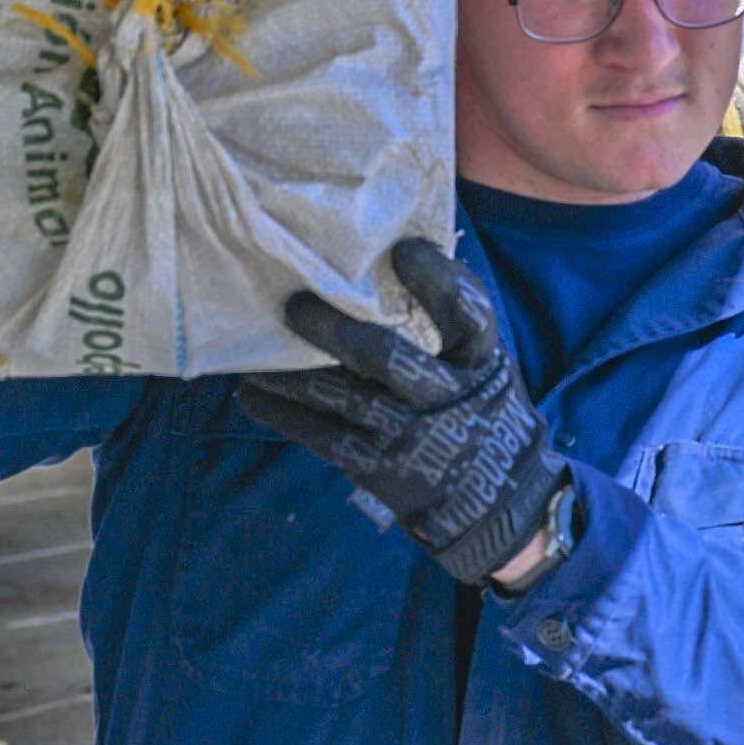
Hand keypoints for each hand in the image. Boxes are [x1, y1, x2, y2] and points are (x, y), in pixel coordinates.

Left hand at [237, 236, 570, 588]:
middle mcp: (444, 394)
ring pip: (339, 395)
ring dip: (290, 374)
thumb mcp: (482, 361)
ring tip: (253, 356)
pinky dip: (281, 413)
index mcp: (477, 358)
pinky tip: (251, 395)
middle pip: (385, 356)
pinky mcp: (377, 464)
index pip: (466, 310)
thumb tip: (390, 248)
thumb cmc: (476, 403)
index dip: (435, 278)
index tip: (403, 250)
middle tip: (293, 306)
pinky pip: (320, 436)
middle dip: (334, 330)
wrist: (492, 497)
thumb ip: (449, 316)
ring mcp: (407, 433)